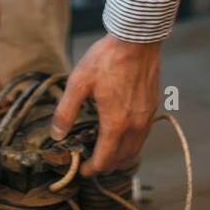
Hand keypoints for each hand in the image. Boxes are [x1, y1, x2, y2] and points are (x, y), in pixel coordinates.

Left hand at [51, 34, 160, 175]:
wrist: (137, 40)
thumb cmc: (106, 59)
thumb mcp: (78, 83)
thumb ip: (66, 112)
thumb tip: (56, 135)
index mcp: (115, 124)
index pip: (105, 160)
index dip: (92, 170)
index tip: (82, 170)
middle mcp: (135, 126)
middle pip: (122, 160)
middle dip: (106, 167)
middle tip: (91, 163)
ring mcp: (146, 117)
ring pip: (135, 150)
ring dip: (120, 157)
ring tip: (104, 152)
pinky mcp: (152, 107)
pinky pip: (142, 136)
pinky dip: (131, 143)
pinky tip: (120, 133)